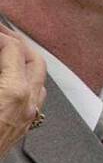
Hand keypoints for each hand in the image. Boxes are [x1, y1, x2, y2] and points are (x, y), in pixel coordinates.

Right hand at [0, 28, 45, 157]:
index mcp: (13, 89)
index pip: (14, 49)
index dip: (1, 35)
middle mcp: (28, 102)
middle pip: (35, 62)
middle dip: (18, 44)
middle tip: (0, 34)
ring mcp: (28, 116)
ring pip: (38, 80)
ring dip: (25, 62)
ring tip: (5, 53)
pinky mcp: (23, 127)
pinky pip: (34, 97)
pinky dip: (26, 80)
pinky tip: (9, 77)